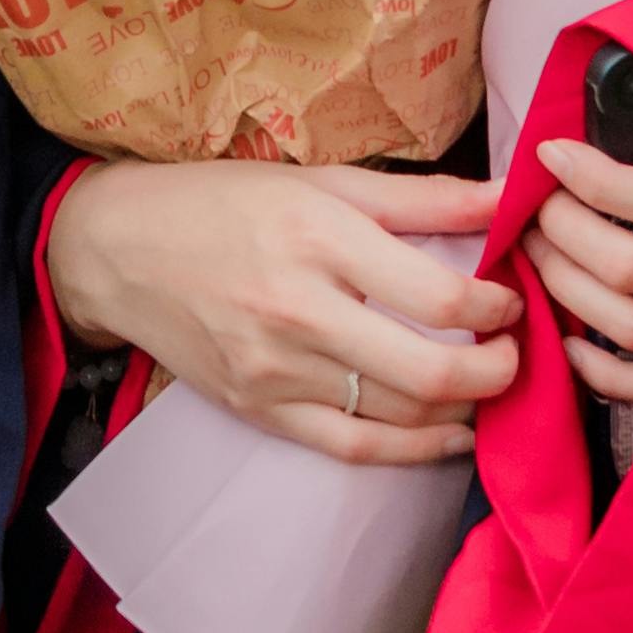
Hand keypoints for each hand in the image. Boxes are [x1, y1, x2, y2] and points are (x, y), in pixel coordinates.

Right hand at [42, 157, 515, 470]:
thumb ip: (425, 198)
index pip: (442, 298)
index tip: (511, 298)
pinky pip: (354, 448)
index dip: (500, 308)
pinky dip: (416, 451)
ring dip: (465, 408)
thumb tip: (513, 198)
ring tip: (489, 383)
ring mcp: (275, 371)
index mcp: (319, 239)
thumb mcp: (323, 181)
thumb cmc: (222, 202)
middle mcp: (298, 311)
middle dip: (498, 370)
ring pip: (401, 415)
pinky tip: (451, 436)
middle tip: (516, 351)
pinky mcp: (259, 410)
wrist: (116, 250)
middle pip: (431, 372)